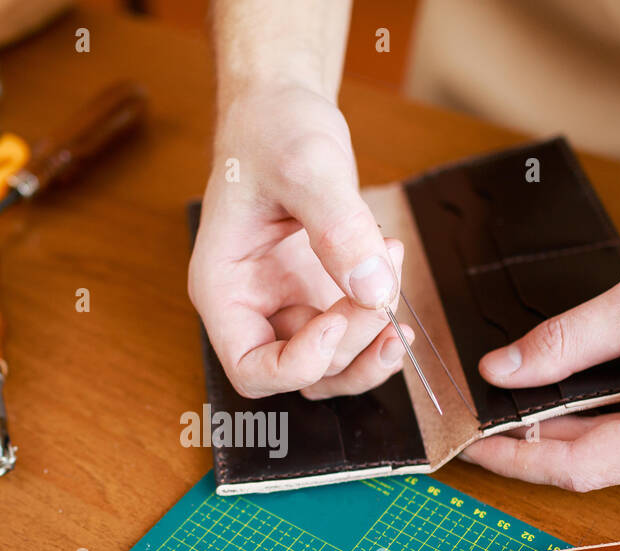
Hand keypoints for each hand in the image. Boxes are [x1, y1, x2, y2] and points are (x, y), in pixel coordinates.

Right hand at [188, 85, 409, 399]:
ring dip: (371, 345)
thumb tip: (374, 289)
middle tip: (382, 289)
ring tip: (395, 289)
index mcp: (224, 290)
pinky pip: (352, 333)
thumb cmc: (271, 129)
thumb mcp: (307, 166)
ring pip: (332, 366)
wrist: (281, 106)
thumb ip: (340, 229)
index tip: (334, 319)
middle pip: (301, 374)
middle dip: (350, 344)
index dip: (297, 363)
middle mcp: (253, 308)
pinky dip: (378, 322)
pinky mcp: (320, 293)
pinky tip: (393, 279)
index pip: (252, 369)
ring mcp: (289, 304)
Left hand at [460, 207, 619, 490]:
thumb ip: (565, 342)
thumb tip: (502, 371)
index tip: (470, 445)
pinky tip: (599, 384)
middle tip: (493, 402)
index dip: (515, 457)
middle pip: (599, 460)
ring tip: (541, 388)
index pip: (576, 466)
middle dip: (542, 430)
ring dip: (583, 419)